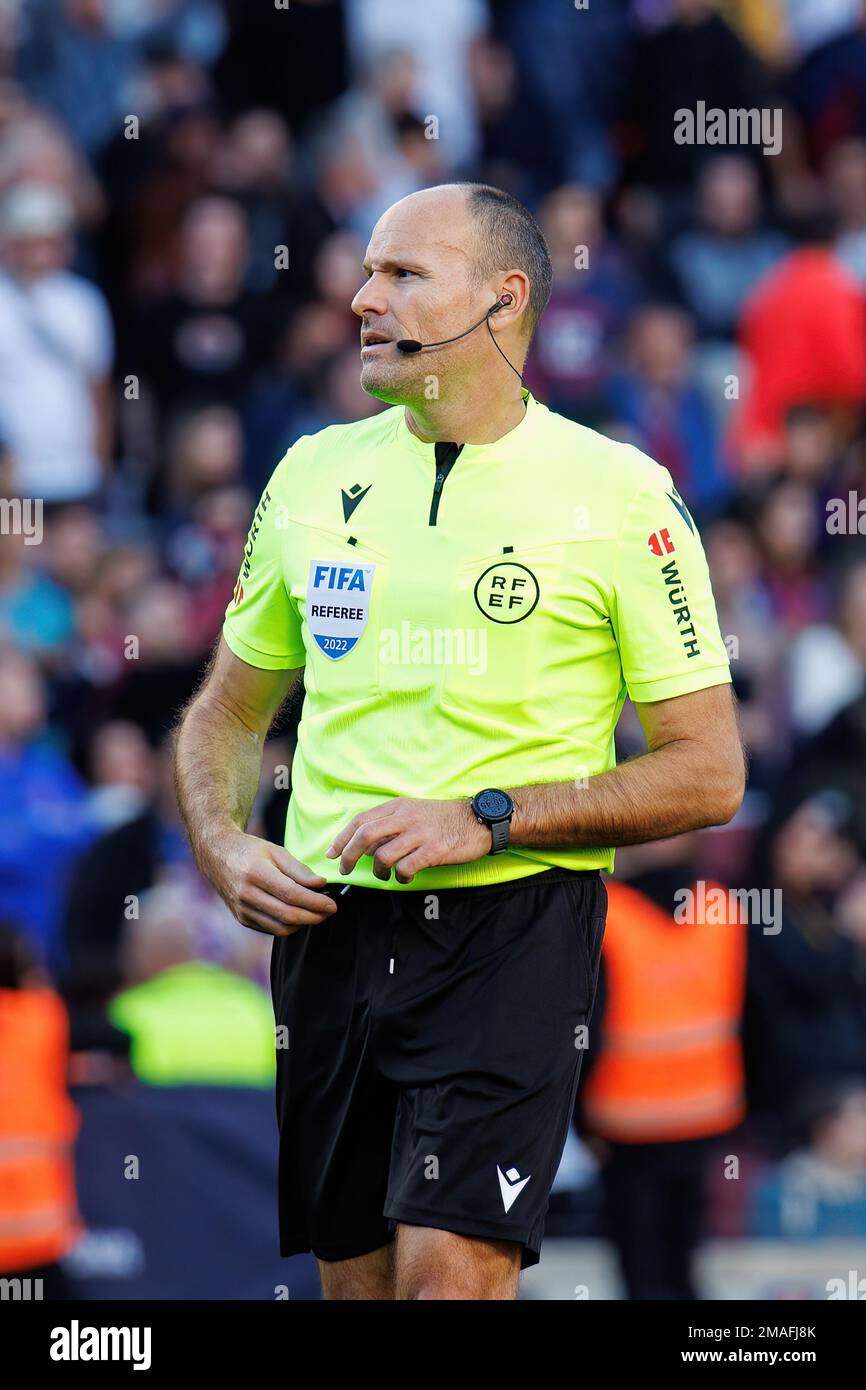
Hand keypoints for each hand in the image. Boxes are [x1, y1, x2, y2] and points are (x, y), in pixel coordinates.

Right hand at [206, 829, 336, 936]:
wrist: (216, 854)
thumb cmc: (249, 850)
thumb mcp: (275, 851)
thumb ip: (299, 869)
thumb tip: (321, 885)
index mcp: (256, 873)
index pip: (292, 895)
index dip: (316, 902)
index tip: (333, 903)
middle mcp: (246, 895)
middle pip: (288, 915)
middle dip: (314, 916)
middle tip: (330, 911)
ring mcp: (242, 910)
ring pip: (280, 928)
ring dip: (303, 924)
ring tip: (317, 913)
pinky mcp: (242, 919)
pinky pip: (271, 929)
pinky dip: (288, 925)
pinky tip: (299, 915)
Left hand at [325, 798, 491, 883]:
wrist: (479, 819)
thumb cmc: (444, 818)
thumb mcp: (414, 812)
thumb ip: (390, 825)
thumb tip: (366, 847)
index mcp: (398, 806)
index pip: (360, 821)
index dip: (342, 838)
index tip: (332, 853)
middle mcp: (405, 817)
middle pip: (365, 836)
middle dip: (349, 855)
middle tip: (345, 869)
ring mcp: (419, 834)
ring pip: (383, 855)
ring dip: (379, 871)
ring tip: (386, 875)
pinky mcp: (433, 850)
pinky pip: (405, 868)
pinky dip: (400, 877)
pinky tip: (406, 877)